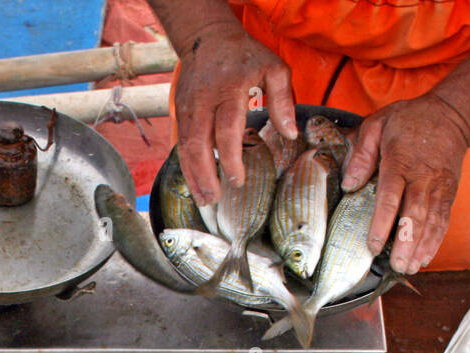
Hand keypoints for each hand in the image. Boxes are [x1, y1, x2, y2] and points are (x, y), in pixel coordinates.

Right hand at [173, 21, 296, 204]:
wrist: (207, 37)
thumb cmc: (244, 56)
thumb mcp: (273, 68)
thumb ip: (282, 100)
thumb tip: (290, 134)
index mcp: (228, 90)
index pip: (226, 129)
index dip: (229, 158)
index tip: (237, 180)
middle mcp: (203, 101)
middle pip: (198, 144)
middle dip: (205, 175)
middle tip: (215, 199)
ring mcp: (187, 108)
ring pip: (185, 147)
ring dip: (193, 176)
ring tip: (204, 199)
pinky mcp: (179, 113)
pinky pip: (180, 143)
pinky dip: (186, 166)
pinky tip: (195, 183)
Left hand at [340, 93, 469, 274]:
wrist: (452, 114)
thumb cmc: (408, 120)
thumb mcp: (377, 124)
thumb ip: (361, 153)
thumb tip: (349, 184)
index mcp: (401, 162)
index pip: (390, 197)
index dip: (382, 224)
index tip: (373, 246)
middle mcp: (423, 177)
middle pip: (415, 214)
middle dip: (406, 243)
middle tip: (397, 266)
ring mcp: (439, 186)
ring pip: (431, 221)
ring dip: (421, 247)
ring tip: (410, 268)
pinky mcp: (450, 192)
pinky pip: (443, 219)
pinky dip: (436, 240)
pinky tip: (425, 257)